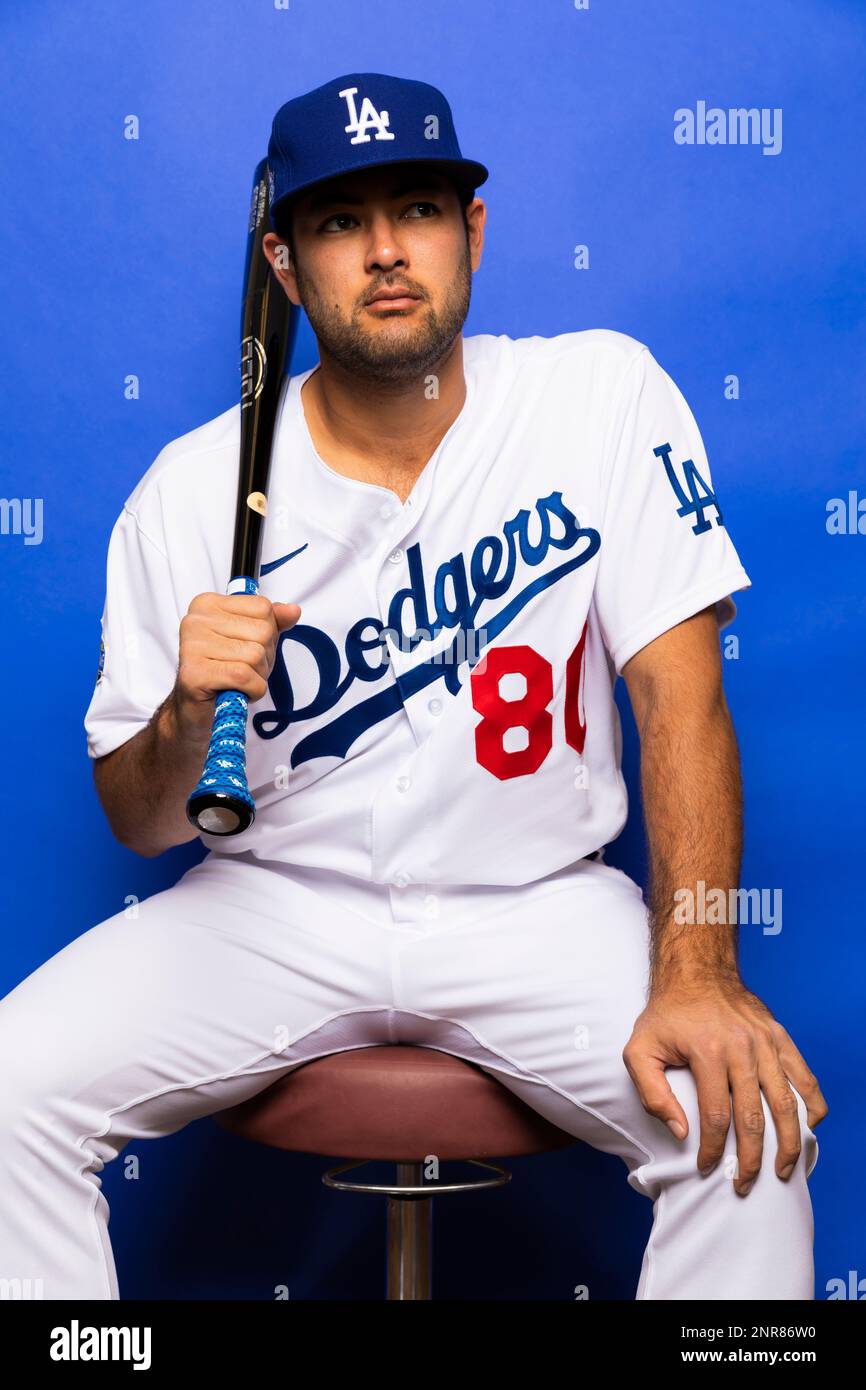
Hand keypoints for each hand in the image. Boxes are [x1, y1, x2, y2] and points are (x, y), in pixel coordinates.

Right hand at [175, 591, 300, 721]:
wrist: (197, 709)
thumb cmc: (226, 671)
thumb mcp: (252, 640)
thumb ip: (273, 622)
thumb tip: (293, 611)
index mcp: (208, 604)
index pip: (262, 607)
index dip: (268, 634)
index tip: (246, 647)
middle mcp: (196, 619)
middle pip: (262, 631)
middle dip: (264, 658)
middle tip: (244, 670)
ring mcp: (192, 645)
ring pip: (255, 656)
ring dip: (258, 676)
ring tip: (238, 682)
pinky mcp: (194, 673)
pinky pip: (244, 677)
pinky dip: (252, 690)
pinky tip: (237, 692)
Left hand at [622, 977, 827, 1194]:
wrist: (696, 971)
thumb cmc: (666, 1014)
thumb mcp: (639, 1049)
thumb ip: (652, 1093)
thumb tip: (680, 1132)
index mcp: (708, 1052)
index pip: (716, 1117)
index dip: (714, 1150)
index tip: (708, 1168)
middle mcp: (742, 1048)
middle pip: (754, 1117)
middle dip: (752, 1159)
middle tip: (745, 1184)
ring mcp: (766, 1043)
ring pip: (787, 1103)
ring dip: (788, 1143)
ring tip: (783, 1169)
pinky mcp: (780, 1037)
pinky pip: (805, 1078)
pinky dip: (811, 1107)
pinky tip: (807, 1129)